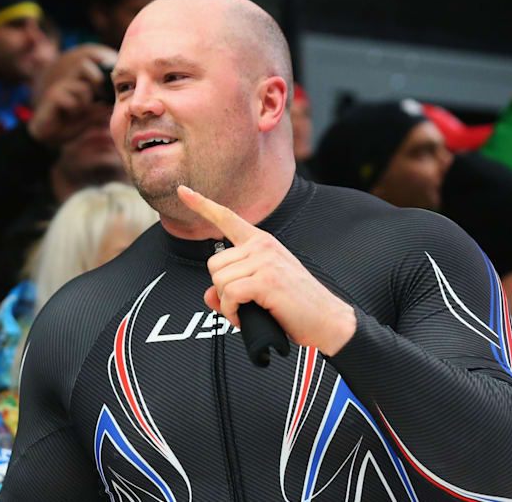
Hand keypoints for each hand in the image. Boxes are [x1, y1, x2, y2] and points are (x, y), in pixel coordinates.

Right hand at [27, 49, 112, 145]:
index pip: (92, 69)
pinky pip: (71, 100)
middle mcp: (69, 83)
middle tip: (99, 96)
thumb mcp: (86, 120)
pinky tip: (66, 116)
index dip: (102, 74)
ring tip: (77, 114)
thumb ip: (98, 112)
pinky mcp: (53, 96)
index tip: (108, 92)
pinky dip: (73, 110)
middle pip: (85, 65)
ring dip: (84, 103)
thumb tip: (112, 105)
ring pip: (82, 88)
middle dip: (96, 78)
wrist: (46, 137)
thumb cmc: (66, 126)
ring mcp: (60, 88)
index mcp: (78, 86)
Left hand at [176, 186, 355, 355]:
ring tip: (249, 309)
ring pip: (218, 280)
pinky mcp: (267, 279)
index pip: (227, 218)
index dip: (201, 204)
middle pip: (213, 263)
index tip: (183, 191)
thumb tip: (209, 295)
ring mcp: (266, 260)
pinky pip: (229, 294)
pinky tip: (244, 317)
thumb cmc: (296, 307)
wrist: (328, 321)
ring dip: (227, 302)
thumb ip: (231, 289)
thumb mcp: (260, 291)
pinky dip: (231, 312)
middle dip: (221, 288)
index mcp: (261, 243)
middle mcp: (263, 245)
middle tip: (243, 302)